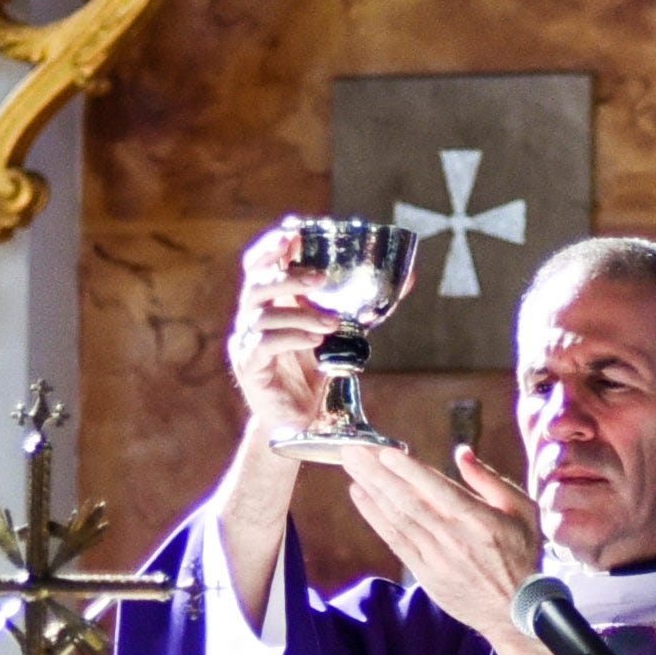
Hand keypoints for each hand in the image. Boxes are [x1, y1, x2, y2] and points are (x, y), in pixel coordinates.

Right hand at [227, 225, 346, 452]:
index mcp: (271, 302)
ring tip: (331, 324)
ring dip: (300, 313)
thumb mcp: (345, 333)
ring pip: (262, 314)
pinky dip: (291, 338)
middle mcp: (252, 317)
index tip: (293, 232)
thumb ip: (365, 305)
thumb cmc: (317, 373)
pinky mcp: (249, 367)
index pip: (260, 264)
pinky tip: (315, 341)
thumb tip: (409, 277)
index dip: (272, 246)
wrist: (303, 421)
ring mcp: (246, 342)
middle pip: (256, 282)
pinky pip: (263, 344)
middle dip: (288, 274)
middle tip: (320, 278)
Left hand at [335, 440, 561, 654]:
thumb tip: (461, 454)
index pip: (436, 489)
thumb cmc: (521, 554)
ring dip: (371, 491)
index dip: (408, 470)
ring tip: (351, 467)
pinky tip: (360, 497)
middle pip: (407, 501)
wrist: (515, 610)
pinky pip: (395, 541)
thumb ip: (490, 480)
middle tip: (353, 451)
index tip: (385, 452)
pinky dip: (375, 518)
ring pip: (397, 519)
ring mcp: (436, 558)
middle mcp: (453, 538)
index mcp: (478, 520)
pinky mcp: (425, 573)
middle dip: (377, 474)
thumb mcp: (522, 510)